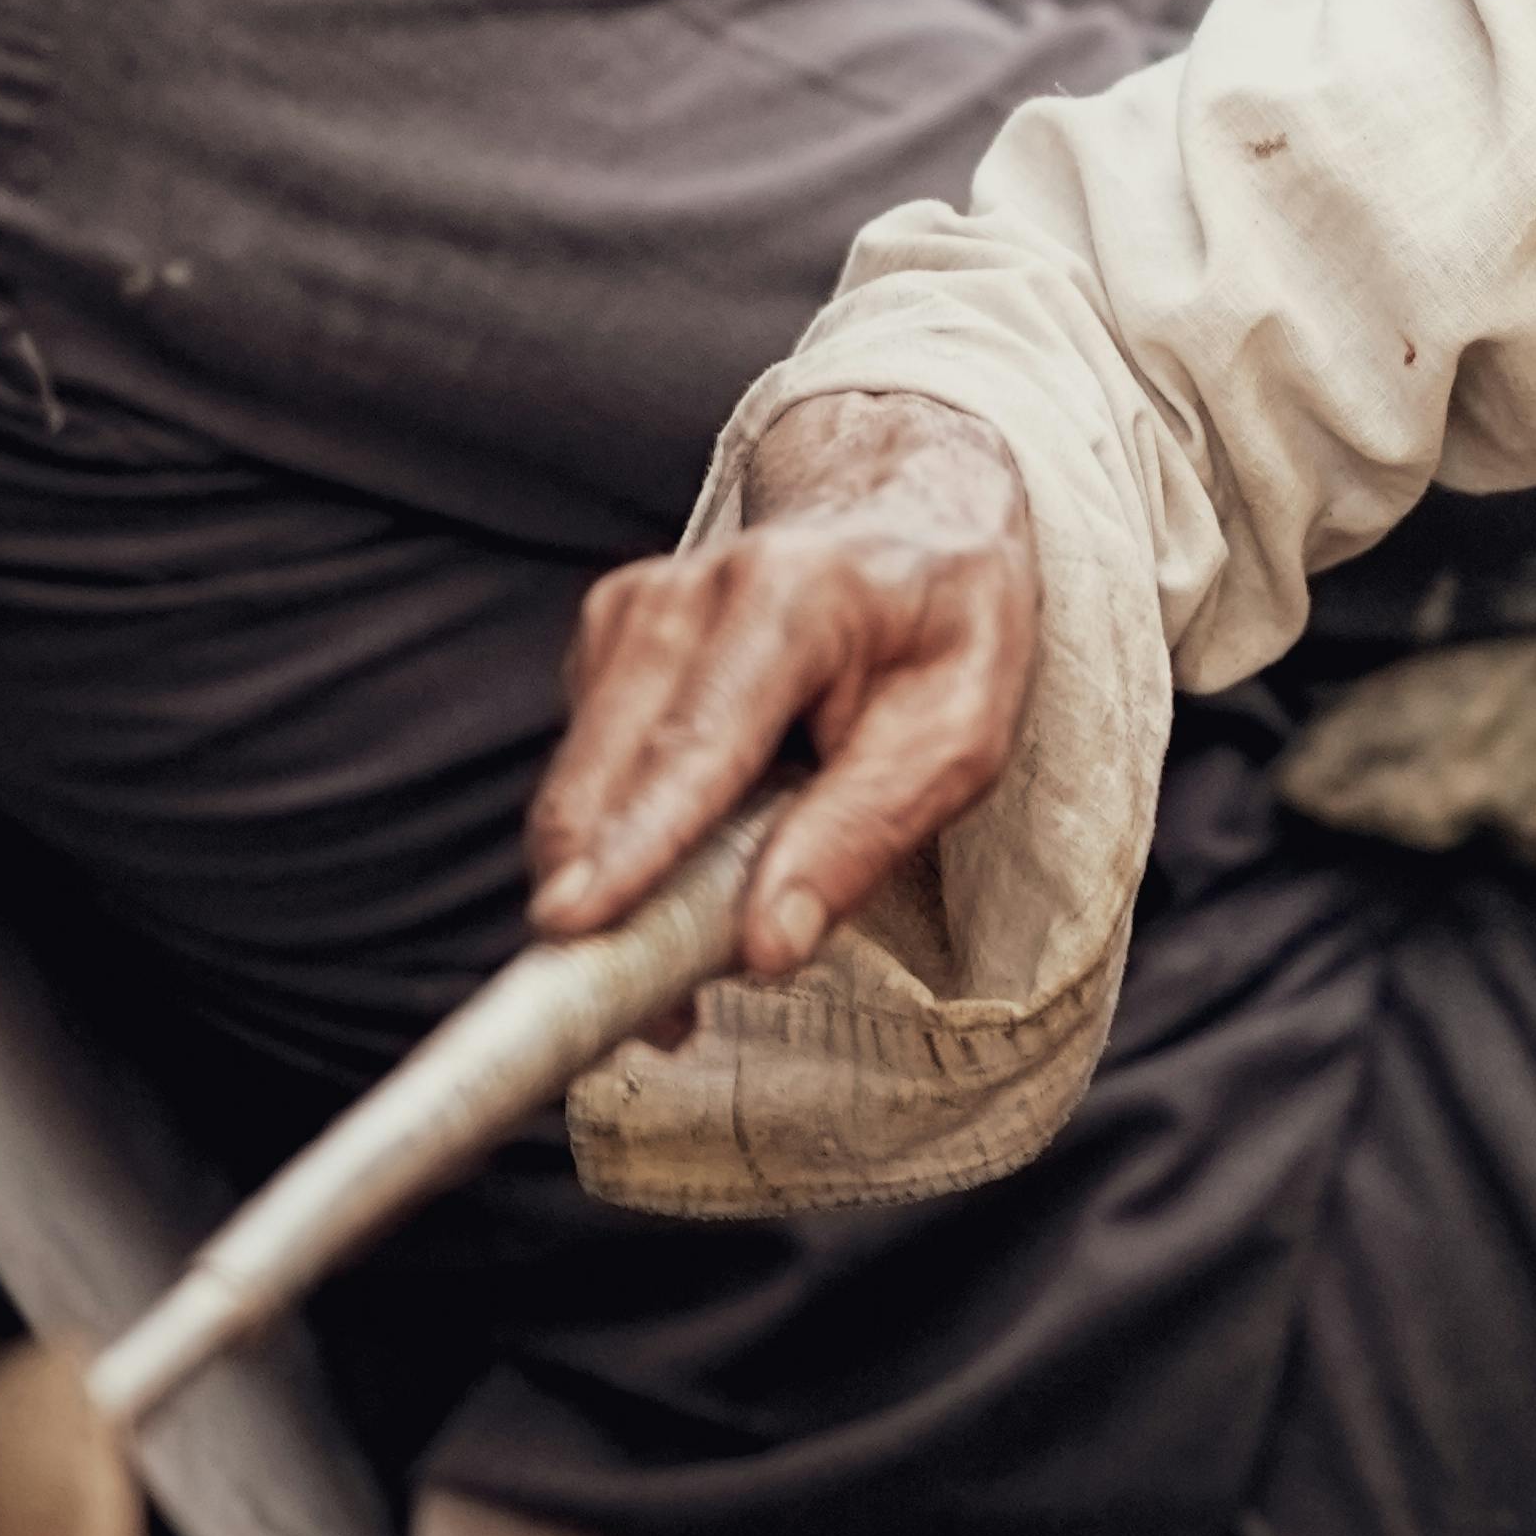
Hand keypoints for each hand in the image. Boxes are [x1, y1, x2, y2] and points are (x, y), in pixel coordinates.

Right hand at [526, 388, 1039, 986]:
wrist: (902, 516)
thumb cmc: (942, 632)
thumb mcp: (959, 734)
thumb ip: (863, 834)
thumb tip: (765, 944)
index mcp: (790, 598)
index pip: (698, 741)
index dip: (636, 841)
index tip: (575, 923)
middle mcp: (683, 595)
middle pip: (607, 776)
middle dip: (608, 906)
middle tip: (653, 1018)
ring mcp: (626, 615)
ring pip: (579, 792)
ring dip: (613, 894)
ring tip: (682, 969)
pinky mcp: (600, 649)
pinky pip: (587, 782)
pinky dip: (619, 851)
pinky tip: (685, 873)